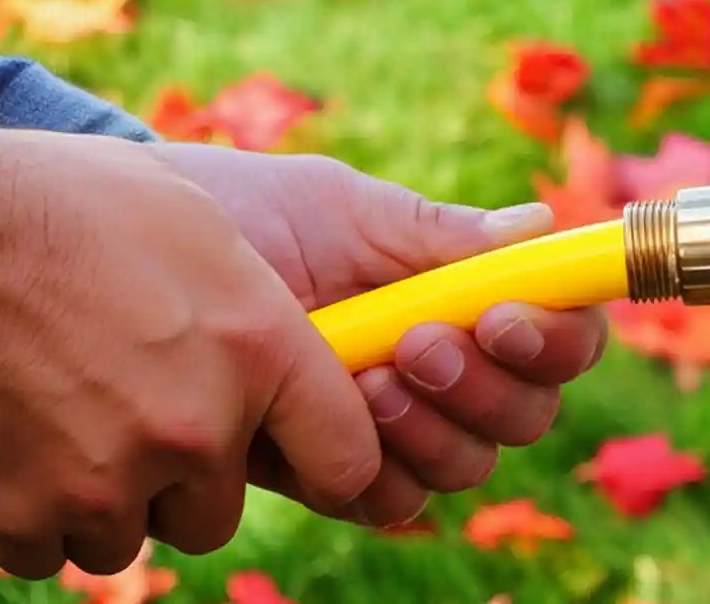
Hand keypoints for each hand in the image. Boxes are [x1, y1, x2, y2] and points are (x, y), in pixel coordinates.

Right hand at [0, 130, 380, 578]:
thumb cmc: (74, 205)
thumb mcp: (206, 225)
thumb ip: (283, 310)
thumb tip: (384, 329)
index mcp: (258, 350)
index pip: (352, 462)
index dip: (335, 458)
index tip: (312, 445)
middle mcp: (195, 428)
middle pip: (221, 510)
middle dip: (194, 475)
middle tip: (153, 408)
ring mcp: (103, 480)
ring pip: (135, 533)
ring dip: (115, 492)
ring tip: (80, 407)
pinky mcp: (19, 515)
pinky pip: (52, 547)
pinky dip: (41, 508)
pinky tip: (27, 433)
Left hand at [154, 143, 606, 528]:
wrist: (147, 263)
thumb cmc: (257, 217)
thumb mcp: (346, 210)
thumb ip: (441, 234)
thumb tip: (541, 227)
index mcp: (471, 300)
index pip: (561, 338)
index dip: (554, 340)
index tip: (499, 317)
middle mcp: (453, 371)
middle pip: (528, 415)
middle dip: (483, 388)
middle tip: (415, 344)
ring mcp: (399, 426)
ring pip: (468, 465)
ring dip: (429, 429)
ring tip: (364, 378)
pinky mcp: (338, 468)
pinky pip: (390, 499)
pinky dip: (370, 467)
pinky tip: (324, 416)